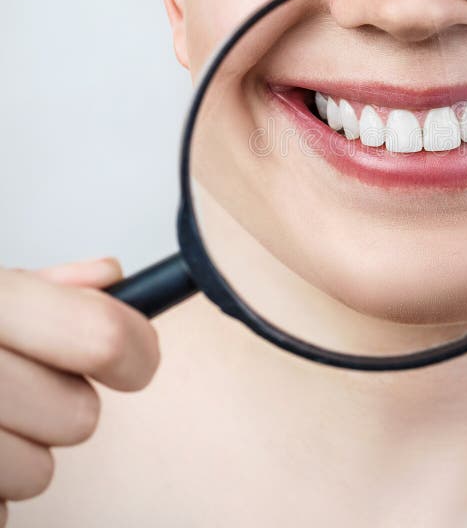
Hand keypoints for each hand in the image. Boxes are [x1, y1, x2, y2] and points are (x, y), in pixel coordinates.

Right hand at [0, 258, 159, 525]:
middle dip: (66, 403)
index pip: (104, 337)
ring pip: (39, 473)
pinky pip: (3, 506)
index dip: (136, 352)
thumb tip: (110, 277)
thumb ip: (50, 287)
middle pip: (80, 418)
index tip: (137, 361)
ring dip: (22, 450)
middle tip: (27, 386)